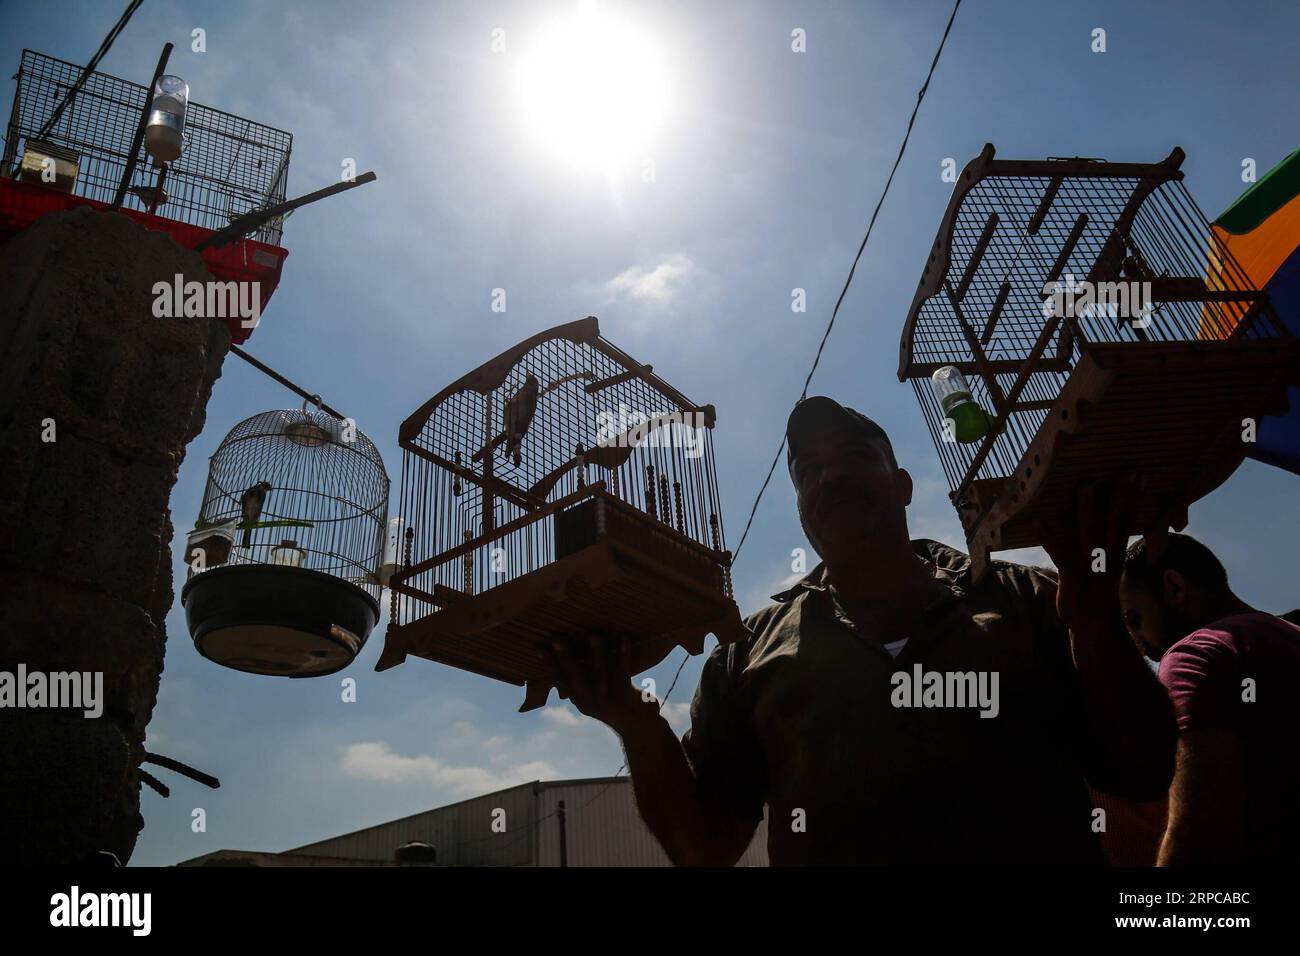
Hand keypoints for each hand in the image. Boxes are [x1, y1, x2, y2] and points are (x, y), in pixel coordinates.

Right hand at [542, 633, 656, 735]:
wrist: (642, 729)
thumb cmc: (619, 706)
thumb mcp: (598, 699)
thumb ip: (586, 683)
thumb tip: (578, 649)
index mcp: (581, 701)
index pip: (561, 680)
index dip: (550, 664)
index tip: (538, 648)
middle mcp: (590, 702)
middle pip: (575, 677)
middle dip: (566, 657)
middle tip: (556, 639)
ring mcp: (607, 701)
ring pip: (600, 673)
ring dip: (597, 652)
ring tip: (593, 635)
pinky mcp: (625, 697)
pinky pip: (622, 671)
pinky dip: (623, 653)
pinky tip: (624, 638)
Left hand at [1041, 473, 1140, 626]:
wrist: (1094, 628)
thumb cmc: (1097, 592)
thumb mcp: (1107, 566)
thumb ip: (1107, 544)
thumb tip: (1107, 520)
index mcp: (1116, 551)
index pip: (1128, 520)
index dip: (1134, 498)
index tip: (1141, 474)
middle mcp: (1107, 555)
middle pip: (1117, 522)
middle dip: (1122, 497)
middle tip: (1128, 471)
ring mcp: (1091, 566)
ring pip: (1090, 533)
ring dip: (1088, 509)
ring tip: (1085, 485)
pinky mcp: (1073, 577)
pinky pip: (1061, 554)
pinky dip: (1049, 537)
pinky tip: (1037, 520)